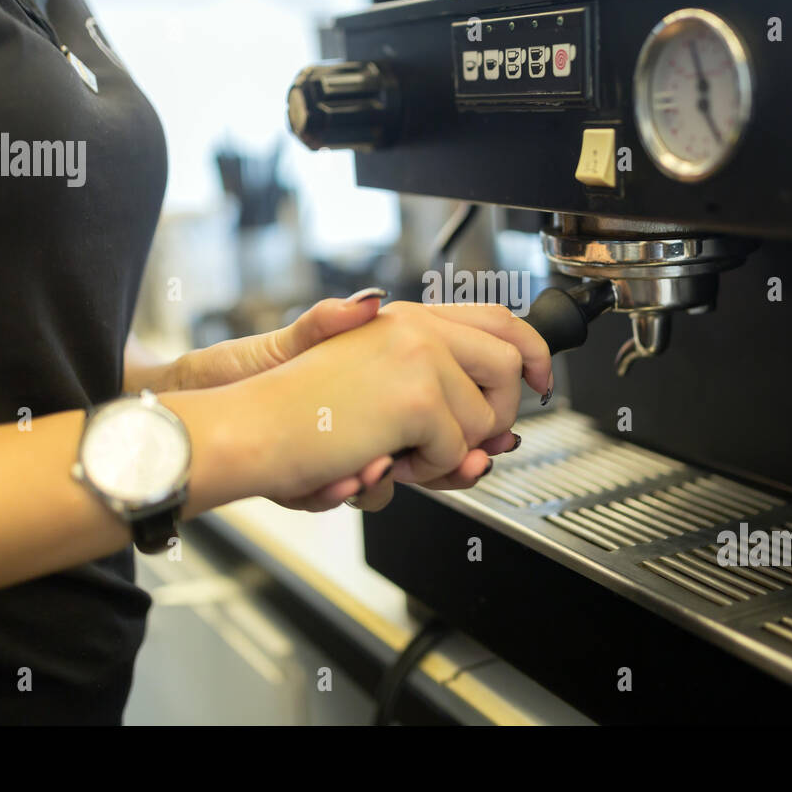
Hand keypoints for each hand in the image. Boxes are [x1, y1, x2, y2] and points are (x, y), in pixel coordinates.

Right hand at [173, 301, 551, 514]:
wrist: (251, 430)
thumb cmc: (301, 418)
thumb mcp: (374, 393)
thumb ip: (437, 403)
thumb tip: (504, 439)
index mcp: (407, 319)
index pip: (498, 319)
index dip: (532, 351)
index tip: (541, 382)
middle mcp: (418, 328)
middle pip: (511, 365)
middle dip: (496, 416)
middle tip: (456, 445)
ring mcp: (421, 358)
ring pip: (487, 420)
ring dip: (452, 454)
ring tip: (401, 454)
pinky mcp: (417, 397)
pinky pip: (457, 452)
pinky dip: (429, 472)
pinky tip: (385, 460)